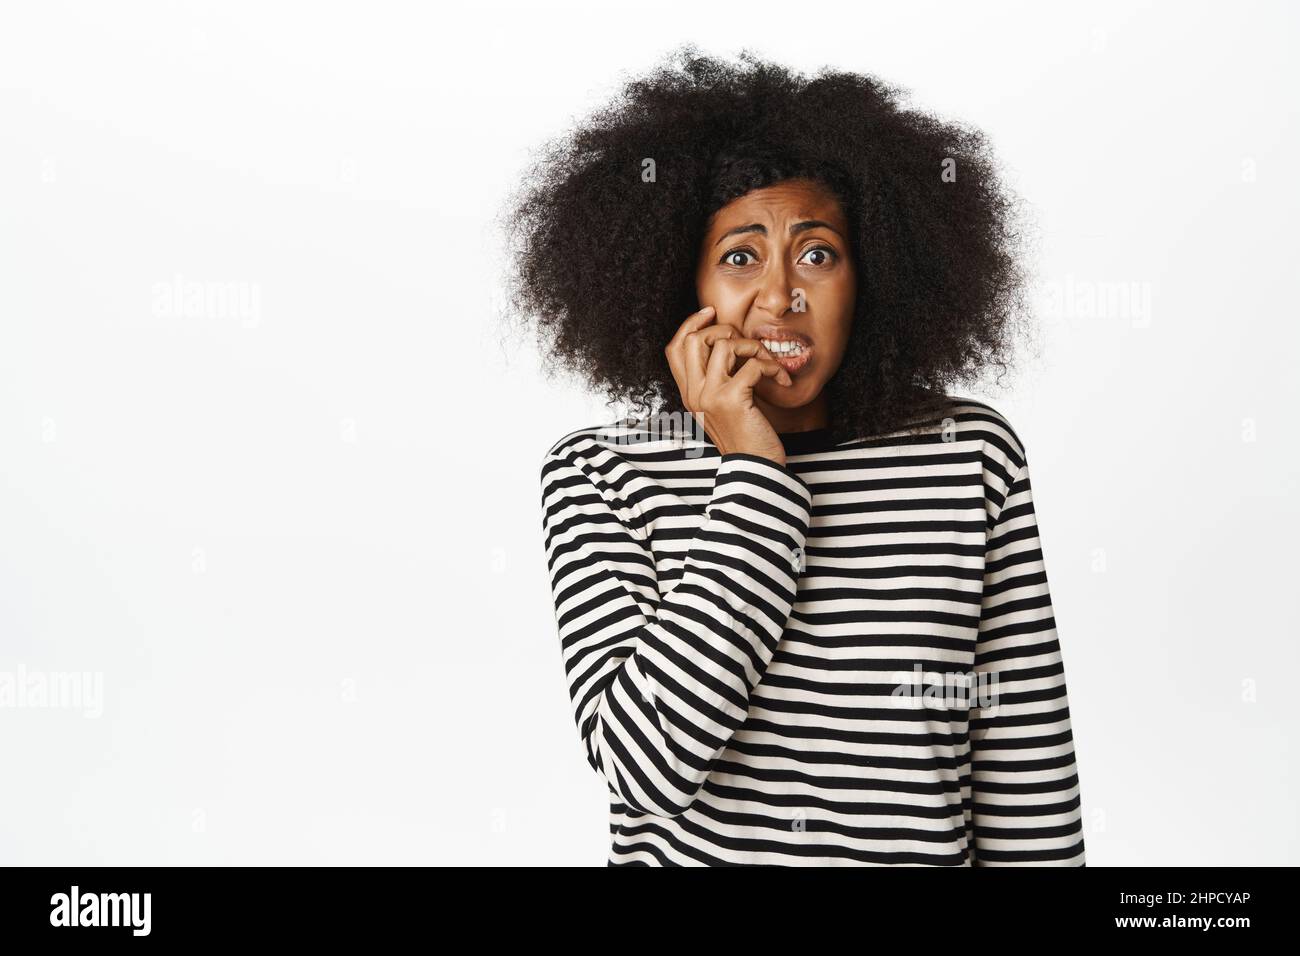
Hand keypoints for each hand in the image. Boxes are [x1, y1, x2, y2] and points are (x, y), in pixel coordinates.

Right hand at [664, 306, 792, 466]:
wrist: (756, 470)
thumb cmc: (747, 437)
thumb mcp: (724, 406)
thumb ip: (719, 379)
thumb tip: (728, 343)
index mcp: (689, 394)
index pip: (674, 348)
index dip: (690, 324)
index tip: (711, 313)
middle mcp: (694, 394)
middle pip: (694, 338)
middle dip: (723, 329)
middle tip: (746, 341)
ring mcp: (709, 396)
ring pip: (724, 343)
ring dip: (753, 346)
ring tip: (768, 364)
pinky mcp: (732, 399)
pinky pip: (752, 363)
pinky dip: (773, 367)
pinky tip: (782, 382)